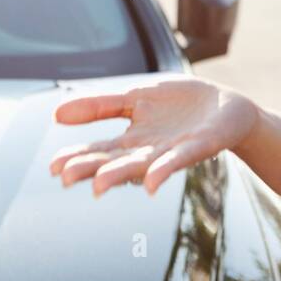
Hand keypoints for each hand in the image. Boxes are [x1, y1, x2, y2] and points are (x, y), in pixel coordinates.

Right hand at [48, 75, 258, 196]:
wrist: (226, 105)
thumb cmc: (180, 103)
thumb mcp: (136, 96)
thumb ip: (99, 106)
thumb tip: (56, 113)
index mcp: (132, 138)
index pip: (99, 150)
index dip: (77, 158)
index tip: (54, 167)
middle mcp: (148, 150)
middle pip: (115, 161)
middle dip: (91, 169)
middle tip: (66, 177)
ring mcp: (172, 151)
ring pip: (142, 166)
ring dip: (119, 175)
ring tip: (97, 185)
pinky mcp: (197, 146)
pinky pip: (178, 160)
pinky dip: (163, 170)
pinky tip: (151, 181)